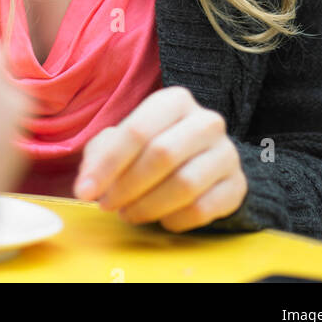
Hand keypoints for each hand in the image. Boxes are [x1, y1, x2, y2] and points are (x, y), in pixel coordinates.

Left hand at [73, 86, 247, 233]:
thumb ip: (100, 155)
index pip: (137, 130)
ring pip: (185, 185)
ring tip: (129, 213)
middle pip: (162, 155)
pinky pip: (203, 209)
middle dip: (127, 186)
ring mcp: (226, 153)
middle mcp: (206, 121)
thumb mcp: (123, 141)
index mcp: (175, 100)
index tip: (85, 191)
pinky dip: (175, 220)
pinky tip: (162, 219)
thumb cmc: (152, 147)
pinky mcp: (237, 185)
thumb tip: (87, 184)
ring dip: (148, 206)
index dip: (108, 164)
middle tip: (107, 205)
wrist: (202, 162)